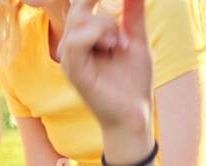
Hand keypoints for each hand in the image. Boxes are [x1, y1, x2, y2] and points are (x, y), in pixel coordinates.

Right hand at [58, 0, 153, 140]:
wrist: (134, 114)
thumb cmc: (133, 82)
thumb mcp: (136, 40)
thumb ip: (132, 14)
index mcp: (84, 39)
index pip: (80, 5)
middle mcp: (72, 48)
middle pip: (78, 9)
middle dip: (99, 4)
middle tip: (122, 31)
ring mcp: (70, 61)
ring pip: (78, 21)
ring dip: (105, 25)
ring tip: (119, 44)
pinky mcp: (74, 73)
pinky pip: (76, 42)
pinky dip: (96, 35)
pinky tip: (113, 46)